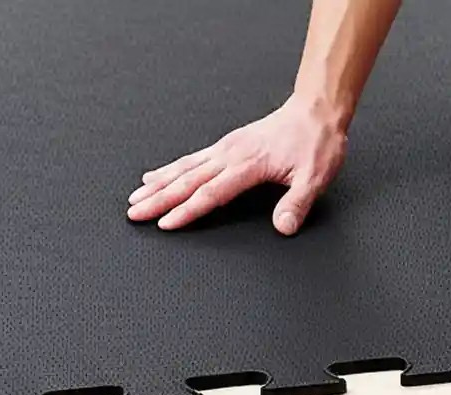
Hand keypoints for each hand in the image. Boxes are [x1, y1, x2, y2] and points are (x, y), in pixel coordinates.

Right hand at [127, 95, 347, 234]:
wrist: (315, 112)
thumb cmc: (316, 143)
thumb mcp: (315, 177)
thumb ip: (297, 203)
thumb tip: (283, 227)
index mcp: (248, 165)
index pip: (210, 193)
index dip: (187, 211)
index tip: (166, 224)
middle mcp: (231, 155)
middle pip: (187, 181)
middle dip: (159, 199)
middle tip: (134, 213)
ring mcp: (226, 148)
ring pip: (184, 168)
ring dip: (158, 184)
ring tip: (135, 197)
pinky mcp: (227, 145)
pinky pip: (192, 158)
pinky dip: (170, 168)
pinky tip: (155, 175)